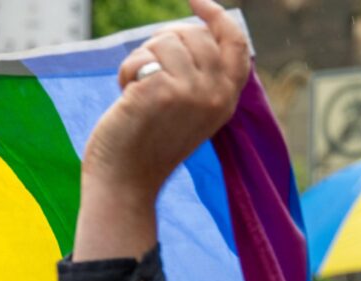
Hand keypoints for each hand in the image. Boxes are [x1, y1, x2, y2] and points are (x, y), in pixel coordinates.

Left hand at [74, 0, 249, 259]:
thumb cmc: (146, 146)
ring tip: (137, 92)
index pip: (236, 44)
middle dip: (162, 44)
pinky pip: (142, 56)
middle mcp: (215, 95)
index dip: (217, 17)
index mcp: (226, 100)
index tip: (196, 0)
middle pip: (193, 35)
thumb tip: (190, 31)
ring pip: (165, 42)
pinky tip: (125, 96)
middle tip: (146, 75)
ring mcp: (191, 92)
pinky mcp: (162, 89)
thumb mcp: (186, 110)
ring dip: (142, 60)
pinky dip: (127, 70)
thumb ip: (198, 77)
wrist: (124, 183)